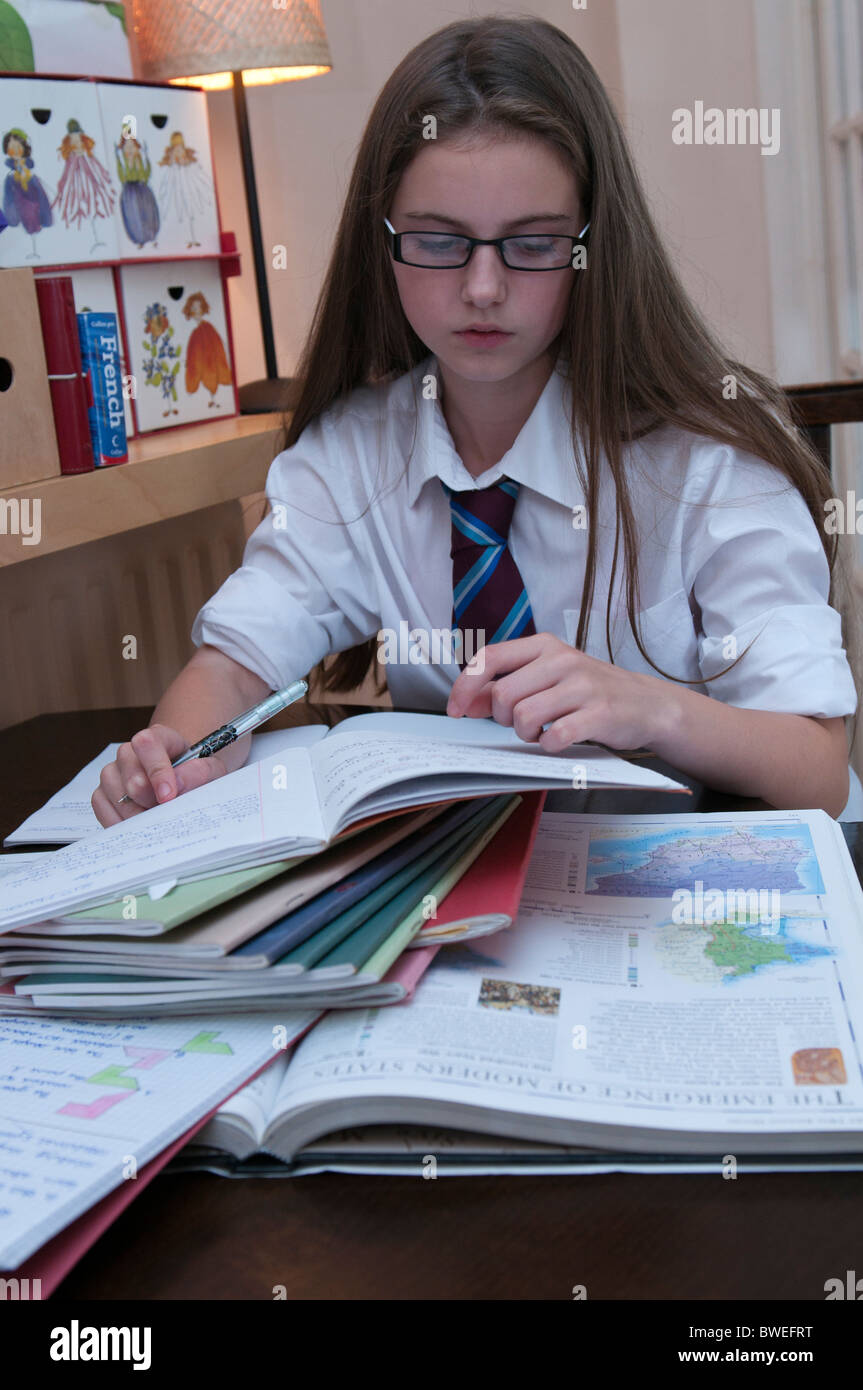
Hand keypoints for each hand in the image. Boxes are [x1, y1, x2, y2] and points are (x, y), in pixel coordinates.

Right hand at [91, 723, 230, 827]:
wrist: (183, 785)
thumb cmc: (195, 775)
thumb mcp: (211, 770)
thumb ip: (201, 772)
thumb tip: (179, 783)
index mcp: (158, 738)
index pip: (147, 743)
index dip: (157, 771)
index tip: (169, 796)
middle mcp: (130, 753)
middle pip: (129, 775)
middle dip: (149, 800)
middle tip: (166, 813)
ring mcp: (113, 773)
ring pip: (114, 793)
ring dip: (137, 814)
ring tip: (157, 820)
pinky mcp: (102, 793)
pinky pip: (102, 808)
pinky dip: (121, 823)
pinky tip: (140, 827)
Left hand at [445, 632, 674, 752]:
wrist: (646, 704)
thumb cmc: (589, 692)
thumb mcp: (547, 678)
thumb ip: (507, 687)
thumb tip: (467, 701)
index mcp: (544, 646)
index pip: (490, 657)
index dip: (465, 686)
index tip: (456, 710)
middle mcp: (562, 659)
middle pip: (504, 695)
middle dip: (504, 718)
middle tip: (523, 723)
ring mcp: (582, 685)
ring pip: (524, 717)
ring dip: (526, 735)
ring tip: (543, 731)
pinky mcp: (599, 713)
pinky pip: (554, 736)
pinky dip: (549, 746)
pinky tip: (559, 740)